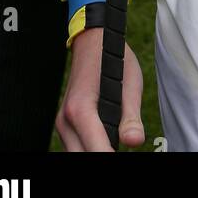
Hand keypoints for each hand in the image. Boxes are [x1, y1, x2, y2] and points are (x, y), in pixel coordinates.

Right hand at [55, 27, 143, 152]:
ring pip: (77, 154)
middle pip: (84, 156)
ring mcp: (62, 124)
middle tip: (124, 148)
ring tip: (116, 141)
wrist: (91, 41)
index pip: (97, 150)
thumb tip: (135, 142)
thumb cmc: (112, 58)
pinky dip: (90, 147)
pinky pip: (76, 147)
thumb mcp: (129, 83)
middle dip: (104, 155)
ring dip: (97, 150)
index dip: (111, 156)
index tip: (127, 155)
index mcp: (81, 110)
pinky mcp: (65, 125)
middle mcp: (66, 120)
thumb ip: (131, 116)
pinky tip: (106, 139)